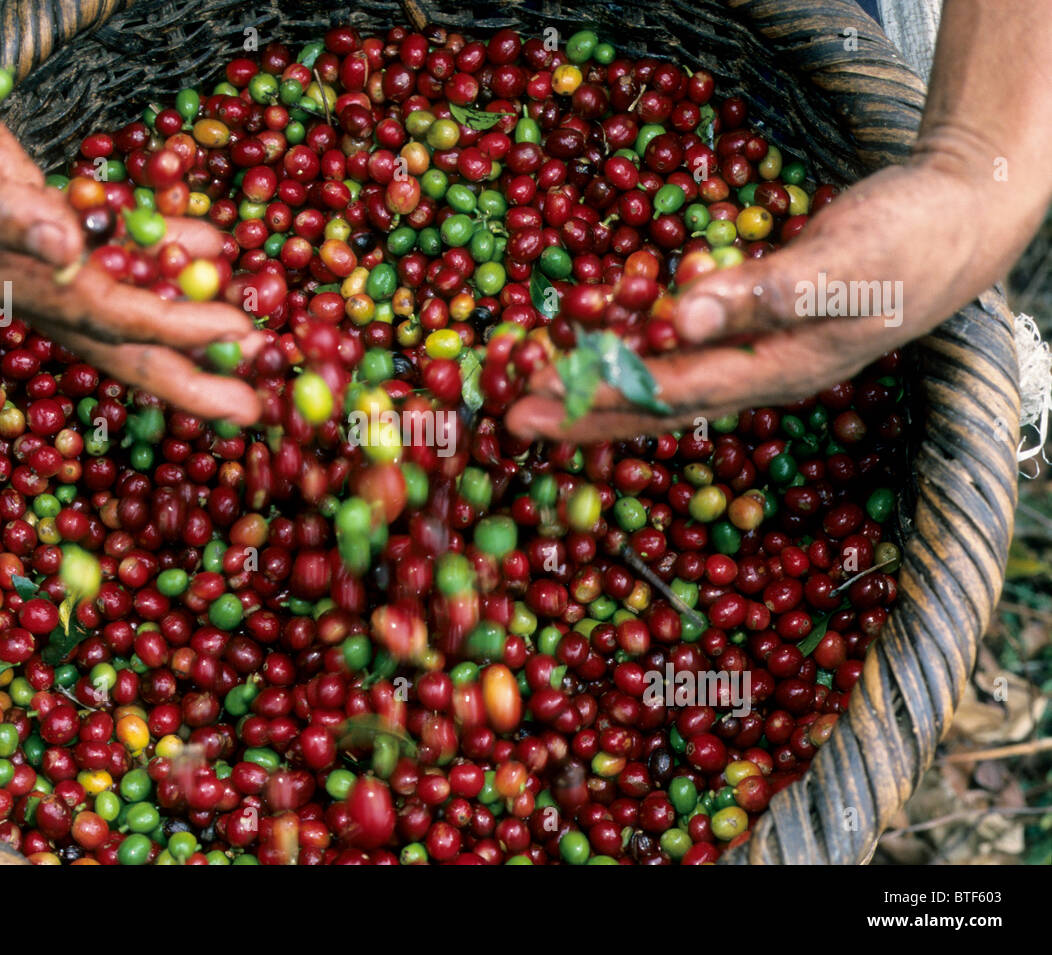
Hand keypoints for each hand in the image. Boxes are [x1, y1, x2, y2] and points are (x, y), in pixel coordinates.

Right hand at [0, 74, 261, 422]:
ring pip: (139, 301)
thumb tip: (62, 240)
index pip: (114, 322)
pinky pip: (126, 249)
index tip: (235, 336)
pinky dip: (168, 249)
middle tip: (256, 408)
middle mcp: (49, 289)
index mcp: (23, 287)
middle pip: (133, 344)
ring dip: (196, 316)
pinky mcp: (61, 229)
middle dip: (195, 377)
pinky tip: (213, 245)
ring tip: (256, 332)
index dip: (177, 333)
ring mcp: (57, 264)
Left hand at [507, 155, 1037, 442]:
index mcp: (776, 370)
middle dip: (584, 410)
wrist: (955, 222)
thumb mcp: (844, 266)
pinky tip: (605, 345)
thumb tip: (680, 319)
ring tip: (542, 387)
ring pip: (666, 380)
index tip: (534, 401)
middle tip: (510, 414)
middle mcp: (759, 372)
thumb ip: (765, 292)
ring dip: (604, 385)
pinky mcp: (754, 323)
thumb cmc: (909, 243)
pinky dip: (637, 349)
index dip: (597, 398)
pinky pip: (683, 349)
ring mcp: (756, 351)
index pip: (669, 394)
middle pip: (657, 404)